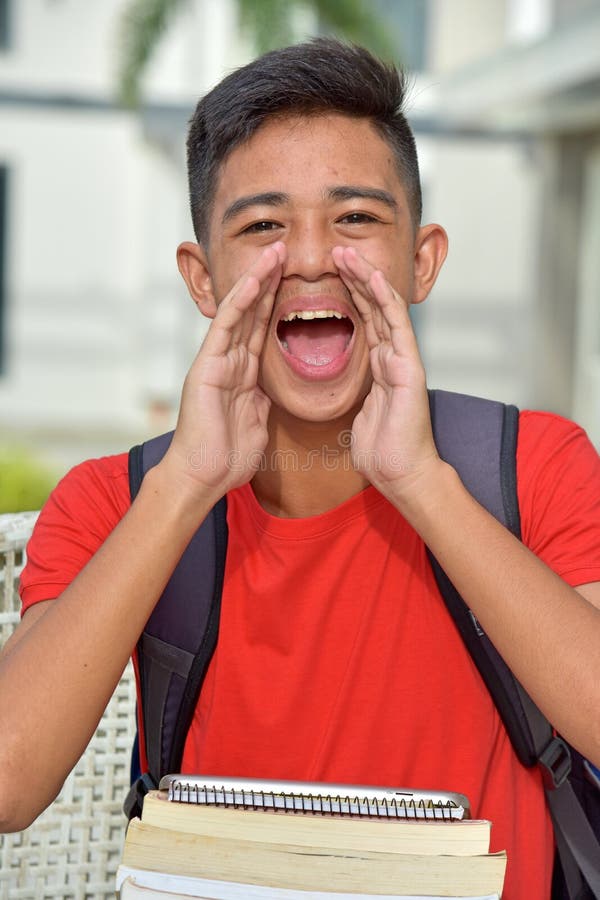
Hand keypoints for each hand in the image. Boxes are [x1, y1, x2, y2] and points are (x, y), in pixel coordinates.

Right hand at [164, 242, 285, 499]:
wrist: (204, 476)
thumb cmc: (228, 455)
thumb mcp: (257, 419)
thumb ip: (263, 398)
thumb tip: (271, 389)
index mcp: (243, 372)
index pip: (263, 327)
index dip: (279, 301)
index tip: (298, 277)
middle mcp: (229, 360)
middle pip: (253, 311)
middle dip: (270, 279)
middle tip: (287, 248)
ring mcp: (217, 360)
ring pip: (240, 310)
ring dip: (258, 279)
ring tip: (275, 251)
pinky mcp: (207, 366)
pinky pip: (227, 327)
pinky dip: (241, 301)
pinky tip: (255, 279)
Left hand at [332, 246, 440, 503]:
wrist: (402, 475)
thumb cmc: (383, 451)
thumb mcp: (359, 414)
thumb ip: (357, 393)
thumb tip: (344, 389)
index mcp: (380, 366)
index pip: (364, 320)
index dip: (348, 293)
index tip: (329, 273)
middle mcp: (393, 357)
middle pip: (373, 306)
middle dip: (355, 276)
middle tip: (336, 250)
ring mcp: (403, 359)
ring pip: (384, 308)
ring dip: (366, 278)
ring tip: (347, 253)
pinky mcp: (409, 368)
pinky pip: (397, 326)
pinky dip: (385, 300)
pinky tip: (372, 278)